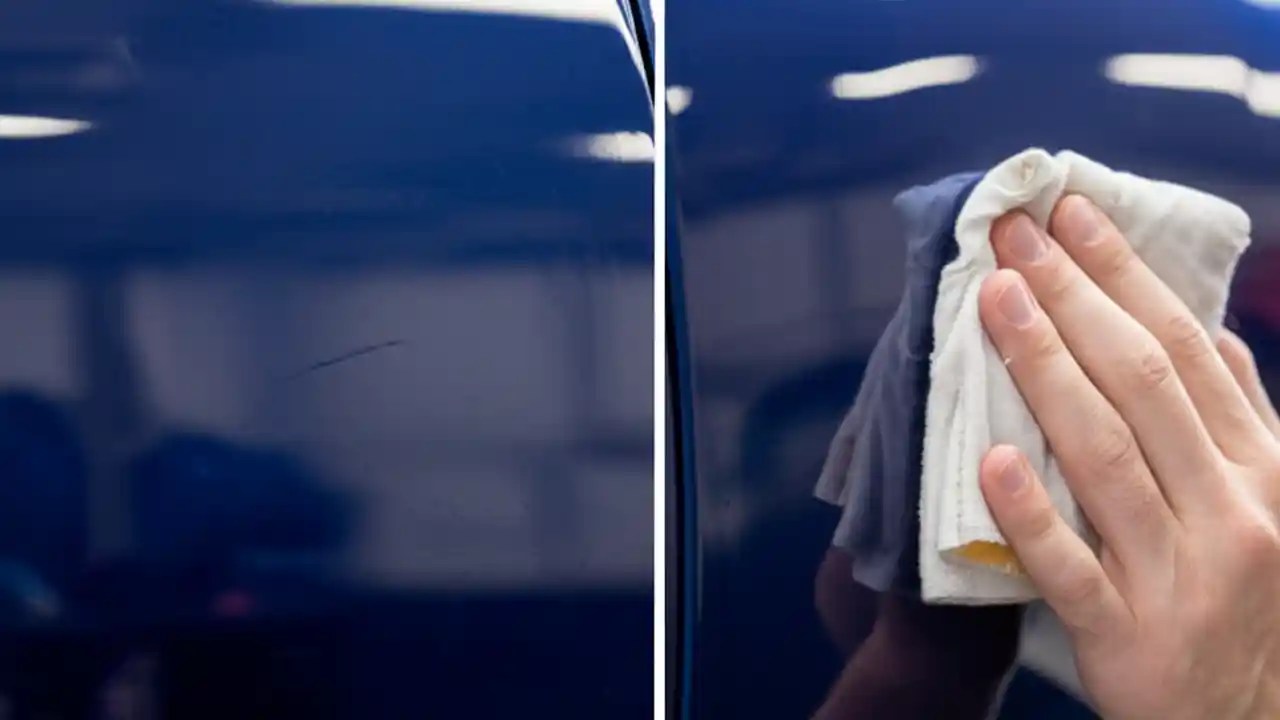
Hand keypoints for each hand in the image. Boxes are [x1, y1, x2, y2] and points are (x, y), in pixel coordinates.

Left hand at [977, 196, 1279, 719]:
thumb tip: (1211, 327)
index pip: (1185, 349)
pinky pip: (1072, 568)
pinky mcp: (1126, 638)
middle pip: (1142, 383)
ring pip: (1104, 456)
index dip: (1125, 276)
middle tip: (1012, 233)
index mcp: (1260, 467)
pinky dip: (1031, 512)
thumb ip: (1240, 416)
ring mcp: (1178, 576)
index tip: (1070, 214)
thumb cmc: (1242, 594)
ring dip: (1045, 369)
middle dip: (1073, 296)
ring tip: (995, 301)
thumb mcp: (1266, 498)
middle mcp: (1228, 511)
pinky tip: (990, 459)